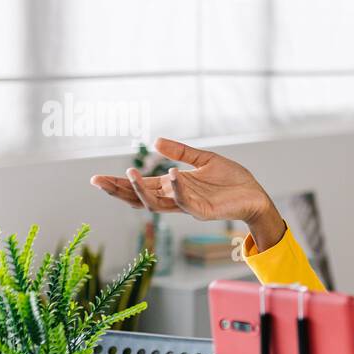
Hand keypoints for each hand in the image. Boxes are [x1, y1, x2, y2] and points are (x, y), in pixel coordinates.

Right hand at [89, 138, 274, 224]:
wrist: (255, 194)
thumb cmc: (231, 180)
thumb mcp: (203, 160)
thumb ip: (181, 152)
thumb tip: (155, 142)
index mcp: (173, 187)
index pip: (141, 187)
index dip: (120, 183)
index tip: (97, 178)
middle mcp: (177, 198)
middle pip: (140, 198)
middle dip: (119, 191)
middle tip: (98, 181)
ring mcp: (189, 206)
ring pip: (157, 204)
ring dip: (142, 190)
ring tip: (130, 173)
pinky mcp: (204, 211)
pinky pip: (186, 202)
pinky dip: (178, 189)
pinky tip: (171, 175)